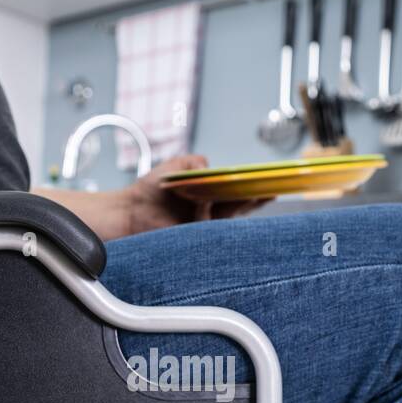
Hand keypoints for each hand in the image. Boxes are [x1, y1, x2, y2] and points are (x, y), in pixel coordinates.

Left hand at [123, 155, 267, 235]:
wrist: (130, 212)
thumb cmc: (150, 190)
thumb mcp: (175, 167)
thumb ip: (194, 162)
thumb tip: (209, 166)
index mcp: (205, 198)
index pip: (233, 195)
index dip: (250, 191)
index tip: (266, 184)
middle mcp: (207, 215)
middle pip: (237, 208)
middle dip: (255, 200)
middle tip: (271, 191)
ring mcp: (202, 229)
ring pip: (230, 221)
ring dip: (245, 210)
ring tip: (259, 197)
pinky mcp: (194, 240)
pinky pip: (215, 236)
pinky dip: (227, 229)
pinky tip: (236, 217)